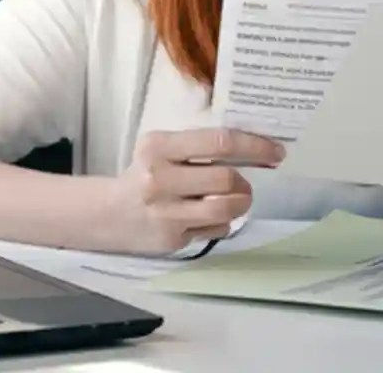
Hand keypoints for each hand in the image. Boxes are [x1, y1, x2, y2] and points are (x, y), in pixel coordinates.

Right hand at [109, 128, 284, 254]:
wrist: (107, 213)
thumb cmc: (144, 173)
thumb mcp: (161, 148)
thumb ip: (198, 145)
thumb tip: (252, 145)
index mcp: (159, 147)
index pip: (218, 142)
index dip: (254, 146)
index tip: (276, 151)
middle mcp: (160, 179)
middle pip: (225, 178)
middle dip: (244, 181)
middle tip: (245, 182)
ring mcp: (166, 212)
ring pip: (225, 208)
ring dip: (242, 203)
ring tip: (239, 199)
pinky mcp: (172, 239)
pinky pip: (216, 229)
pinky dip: (224, 222)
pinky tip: (213, 216)